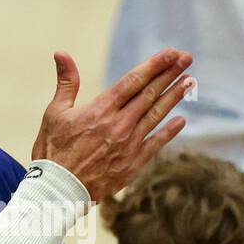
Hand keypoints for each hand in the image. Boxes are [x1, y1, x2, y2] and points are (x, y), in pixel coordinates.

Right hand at [32, 48, 193, 203]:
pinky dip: (169, 131)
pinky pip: (155, 143)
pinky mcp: (132, 163)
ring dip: (174, 97)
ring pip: (156, 115)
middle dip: (170, 74)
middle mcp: (119, 124)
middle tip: (187, 58)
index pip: (133, 80)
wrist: (59, 190)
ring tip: (190, 82)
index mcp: (100, 109)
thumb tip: (61, 53)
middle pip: (150, 94)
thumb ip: (66, 82)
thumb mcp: (55, 112)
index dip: (154, 65)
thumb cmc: (53, 151)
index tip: (171, 53)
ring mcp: (128, 144)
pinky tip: (181, 120)